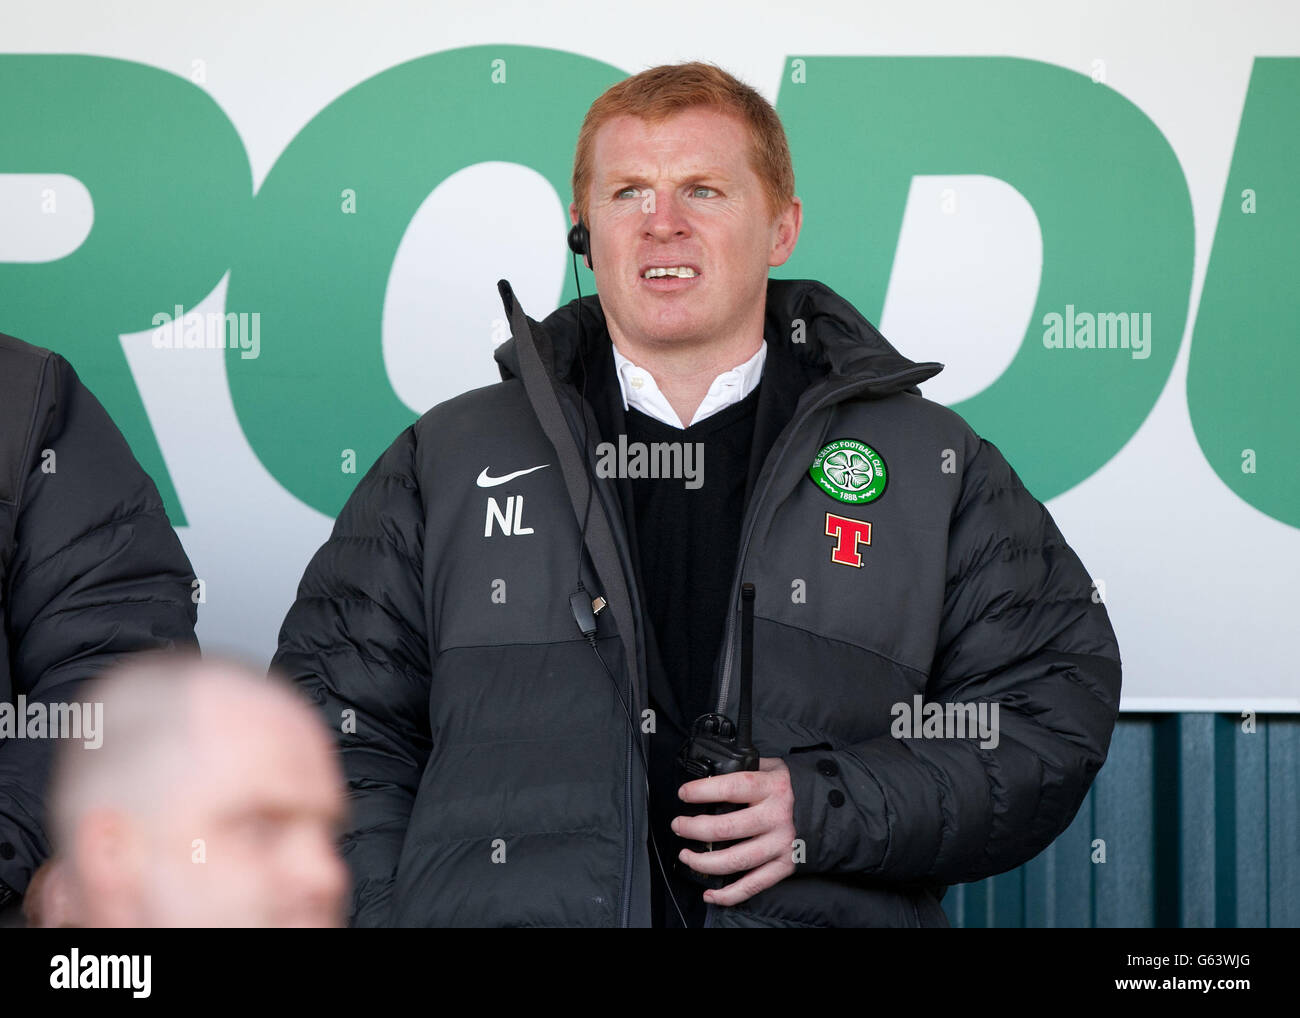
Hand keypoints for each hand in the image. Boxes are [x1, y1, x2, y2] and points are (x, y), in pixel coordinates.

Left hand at [672, 756, 796, 905]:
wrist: (829, 807)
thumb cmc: (790, 786)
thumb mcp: (770, 767)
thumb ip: (743, 769)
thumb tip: (709, 773)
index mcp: (771, 787)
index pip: (732, 787)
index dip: (703, 791)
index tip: (684, 794)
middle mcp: (776, 816)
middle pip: (727, 827)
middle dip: (694, 829)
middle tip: (679, 826)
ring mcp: (781, 843)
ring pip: (735, 860)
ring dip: (704, 862)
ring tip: (686, 856)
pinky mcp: (785, 866)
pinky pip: (753, 885)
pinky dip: (728, 894)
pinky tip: (710, 892)